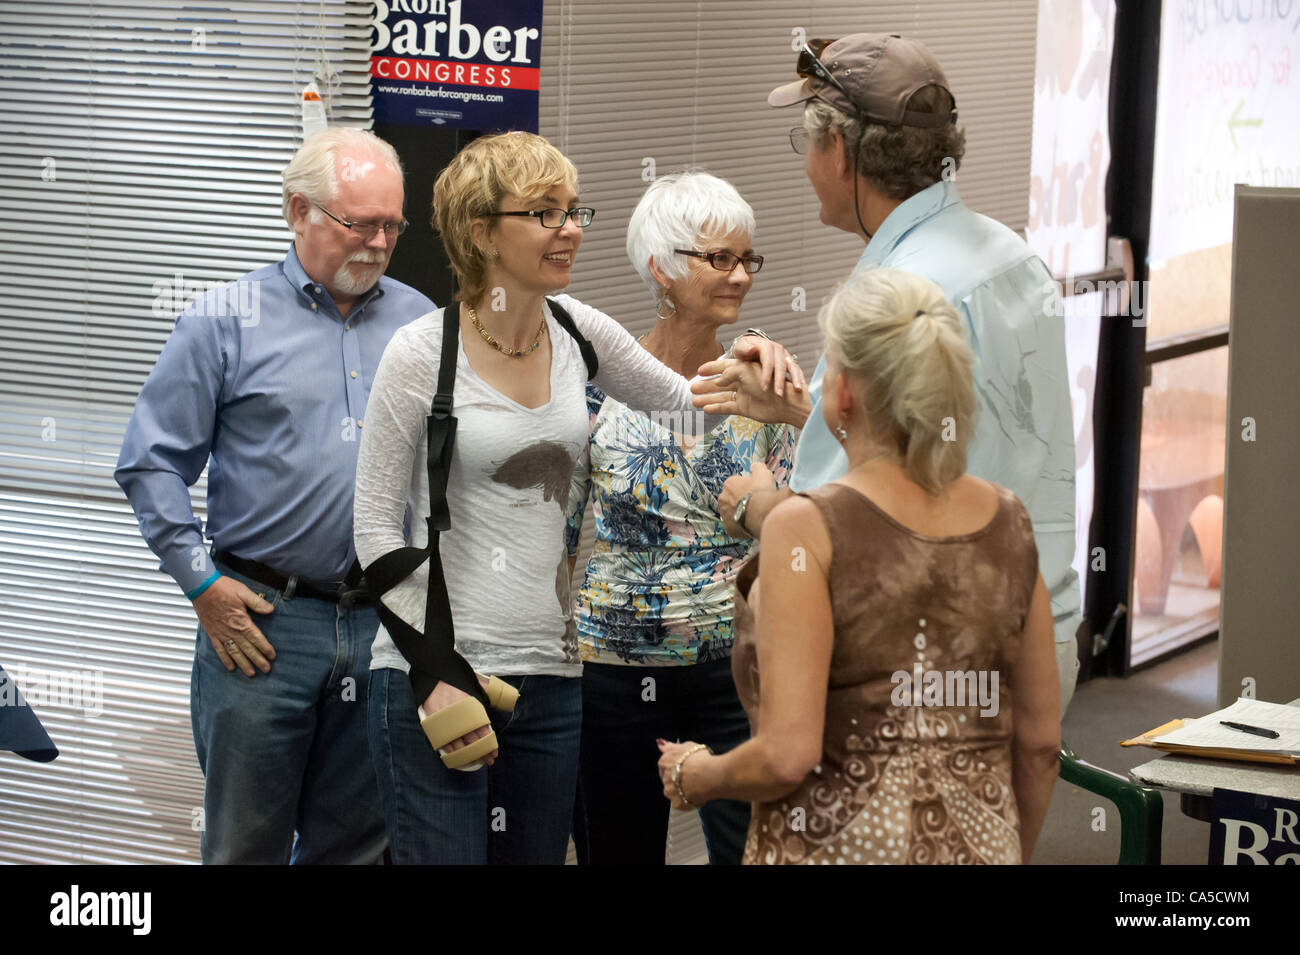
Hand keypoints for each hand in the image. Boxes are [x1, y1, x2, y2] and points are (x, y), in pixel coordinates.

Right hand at [193, 576, 276, 675]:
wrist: (201, 588)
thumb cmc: (223, 588)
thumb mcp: (243, 592)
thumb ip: (257, 603)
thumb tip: (271, 610)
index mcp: (241, 621)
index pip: (256, 638)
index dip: (265, 648)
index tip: (272, 656)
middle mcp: (232, 630)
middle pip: (247, 648)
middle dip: (257, 660)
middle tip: (266, 670)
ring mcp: (221, 633)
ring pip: (234, 652)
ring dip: (243, 663)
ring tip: (251, 673)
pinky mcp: (212, 633)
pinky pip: (219, 649)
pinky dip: (225, 659)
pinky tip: (231, 667)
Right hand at [422, 677, 498, 765]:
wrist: (436, 675)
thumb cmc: (458, 681)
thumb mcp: (476, 687)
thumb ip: (490, 695)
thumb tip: (511, 698)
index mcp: (472, 708)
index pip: (483, 732)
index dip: (489, 744)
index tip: (494, 752)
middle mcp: (460, 717)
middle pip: (473, 742)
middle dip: (482, 753)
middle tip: (488, 760)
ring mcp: (446, 722)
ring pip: (459, 746)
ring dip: (468, 756)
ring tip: (476, 761)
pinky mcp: (435, 725)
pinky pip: (444, 743)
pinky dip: (451, 752)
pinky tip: (458, 757)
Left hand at [656, 739, 708, 810]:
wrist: (712, 776)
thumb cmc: (702, 760)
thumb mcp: (687, 745)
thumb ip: (670, 746)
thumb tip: (660, 744)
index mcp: (665, 762)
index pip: (664, 765)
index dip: (676, 766)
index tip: (684, 767)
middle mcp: (665, 777)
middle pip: (669, 779)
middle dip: (678, 779)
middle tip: (692, 777)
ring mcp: (670, 792)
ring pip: (673, 792)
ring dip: (681, 791)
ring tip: (696, 787)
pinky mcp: (678, 803)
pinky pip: (681, 803)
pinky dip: (688, 801)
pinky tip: (697, 796)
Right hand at [691, 357, 811, 425]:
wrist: (784, 401)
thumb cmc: (768, 382)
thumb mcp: (746, 371)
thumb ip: (730, 373)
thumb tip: (718, 380)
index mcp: (742, 368)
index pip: (723, 366)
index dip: (711, 368)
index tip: (698, 370)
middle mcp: (741, 381)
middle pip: (719, 383)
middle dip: (705, 385)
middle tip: (691, 387)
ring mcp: (742, 394)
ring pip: (720, 396)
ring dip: (708, 398)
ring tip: (693, 401)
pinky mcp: (744, 408)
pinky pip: (727, 407)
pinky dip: (716, 408)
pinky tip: (705, 409)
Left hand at [719, 460, 775, 537]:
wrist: (762, 513)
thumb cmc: (761, 492)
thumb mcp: (762, 473)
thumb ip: (757, 467)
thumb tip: (754, 466)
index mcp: (729, 484)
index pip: (735, 484)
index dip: (746, 487)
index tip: (754, 491)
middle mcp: (723, 499)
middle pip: (732, 499)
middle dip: (740, 500)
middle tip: (754, 503)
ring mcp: (725, 515)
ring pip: (732, 513)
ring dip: (740, 513)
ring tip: (753, 515)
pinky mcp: (729, 529)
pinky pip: (735, 527)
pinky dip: (741, 526)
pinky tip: (751, 524)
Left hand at [727, 336, 806, 397]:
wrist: (750, 349)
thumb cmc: (744, 351)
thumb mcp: (740, 348)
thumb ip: (744, 349)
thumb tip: (752, 349)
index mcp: (765, 345)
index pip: (767, 361)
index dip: (766, 374)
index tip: (763, 388)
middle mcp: (777, 349)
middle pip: (781, 365)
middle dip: (780, 381)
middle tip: (778, 394)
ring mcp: (784, 355)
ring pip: (792, 366)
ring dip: (795, 378)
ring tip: (797, 390)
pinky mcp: (789, 361)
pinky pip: (796, 369)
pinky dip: (799, 377)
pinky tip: (801, 387)